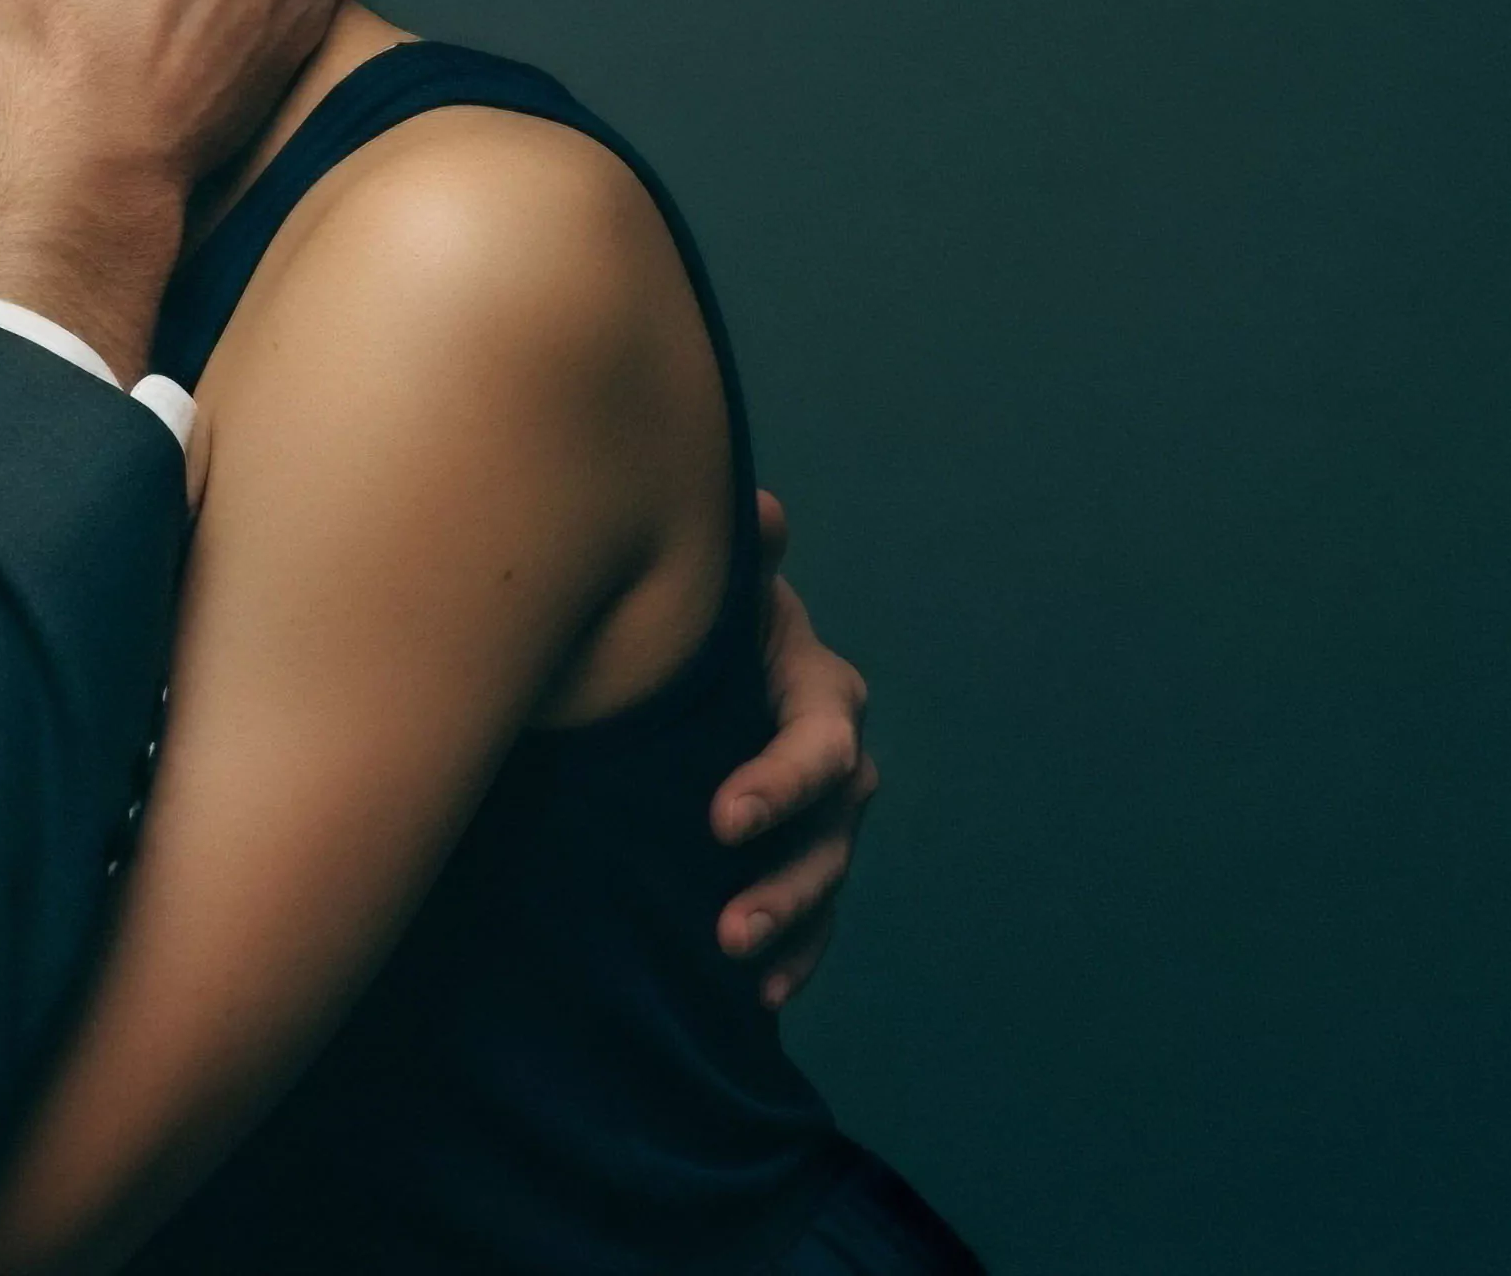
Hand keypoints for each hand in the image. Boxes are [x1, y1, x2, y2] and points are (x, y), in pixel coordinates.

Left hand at [708, 489, 878, 1007]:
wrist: (677, 664)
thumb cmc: (699, 619)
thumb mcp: (713, 590)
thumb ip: (738, 559)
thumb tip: (757, 510)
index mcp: (818, 691)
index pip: (820, 743)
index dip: (780, 783)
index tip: (720, 822)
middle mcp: (833, 758)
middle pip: (832, 829)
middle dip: (787, 882)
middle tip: (727, 925)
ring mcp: (819, 817)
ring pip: (822, 877)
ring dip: (789, 927)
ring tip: (736, 965)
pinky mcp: (791, 858)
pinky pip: (809, 919)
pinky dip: (792, 957)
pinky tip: (760, 1000)